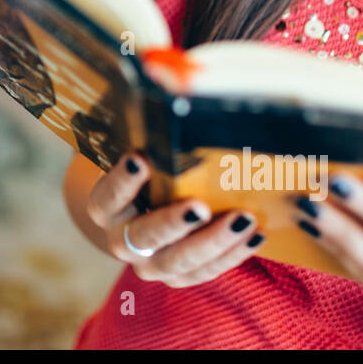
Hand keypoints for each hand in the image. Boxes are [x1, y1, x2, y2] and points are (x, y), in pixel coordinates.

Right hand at [85, 151, 263, 287]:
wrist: (137, 212)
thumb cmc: (144, 171)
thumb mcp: (139, 153)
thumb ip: (147, 135)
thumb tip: (169, 88)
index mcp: (106, 208)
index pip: (106, 198)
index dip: (121, 182)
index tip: (140, 158)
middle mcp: (122, 241)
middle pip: (143, 238)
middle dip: (172, 223)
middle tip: (199, 206)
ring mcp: (151, 263)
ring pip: (177, 262)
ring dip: (212, 242)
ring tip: (244, 220)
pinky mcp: (179, 275)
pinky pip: (206, 272)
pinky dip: (233, 254)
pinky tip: (257, 234)